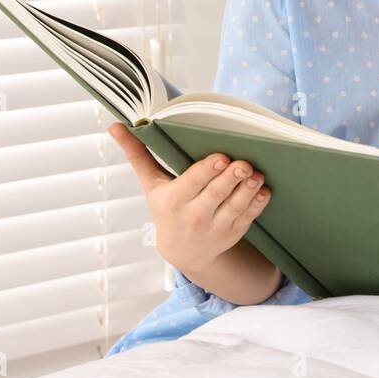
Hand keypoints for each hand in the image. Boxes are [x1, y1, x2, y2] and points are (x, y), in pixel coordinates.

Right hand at [107, 122, 271, 275]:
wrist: (182, 251)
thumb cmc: (166, 207)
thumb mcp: (151, 184)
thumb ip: (137, 154)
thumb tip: (114, 126)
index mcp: (174, 200)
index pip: (192, 183)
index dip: (207, 170)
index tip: (221, 157)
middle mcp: (195, 215)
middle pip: (216, 193)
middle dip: (232, 178)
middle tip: (244, 163)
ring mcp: (216, 227)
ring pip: (236, 206)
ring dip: (249, 189)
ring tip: (256, 174)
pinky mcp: (234, 232)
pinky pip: (249, 217)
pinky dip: (258, 203)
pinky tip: (263, 189)